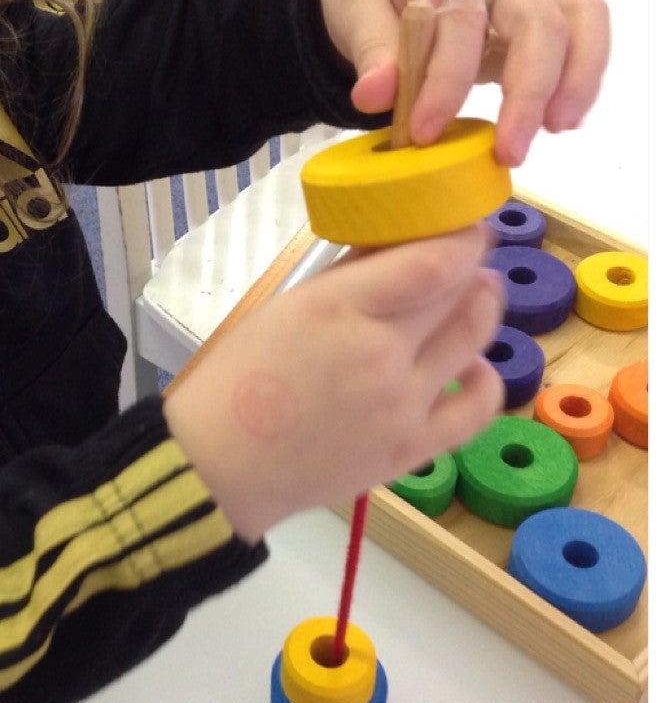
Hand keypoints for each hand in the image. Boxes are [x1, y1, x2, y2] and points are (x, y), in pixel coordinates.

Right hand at [161, 226, 506, 542]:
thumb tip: (400, 250)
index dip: (465, 238)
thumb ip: (347, 278)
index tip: (464, 232)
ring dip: (481, 312)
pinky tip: (471, 370)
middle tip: (463, 264)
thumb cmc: (233, 386)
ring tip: (470, 305)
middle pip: (462, 292)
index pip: (436, 260)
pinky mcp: (408, 448)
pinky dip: (486, 381)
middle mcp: (381, 353)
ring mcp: (401, 404)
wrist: (215, 471)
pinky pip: (478, 408)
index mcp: (338, 310)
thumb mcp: (283, 310)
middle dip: (471, 269)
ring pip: (475, 339)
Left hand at [318, 0, 610, 165]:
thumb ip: (370, 47)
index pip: (461, 18)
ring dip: (575, 75)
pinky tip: (562, 119)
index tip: (423, 133)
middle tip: (508, 151)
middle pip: (537, 17)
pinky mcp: (534, 20)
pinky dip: (583, 71)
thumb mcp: (351, 4)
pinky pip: (580, 31)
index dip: (446, 79)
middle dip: (529, 88)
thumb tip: (375, 96)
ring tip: (555, 130)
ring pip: (577, 17)